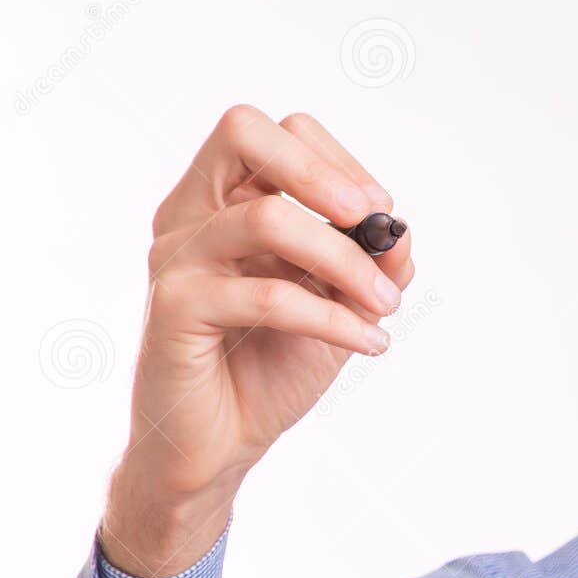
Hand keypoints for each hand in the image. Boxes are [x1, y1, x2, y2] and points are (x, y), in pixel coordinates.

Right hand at [100, 106, 413, 576]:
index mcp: (220, 200)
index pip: (273, 132)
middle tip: (372, 221)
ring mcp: (176, 257)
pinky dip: (332, 318)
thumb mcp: (338, 307)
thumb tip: (401, 232)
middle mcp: (190, 215)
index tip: (379, 213)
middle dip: (322, 170)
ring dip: (345, 261)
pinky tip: (368, 344)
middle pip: (242, 130)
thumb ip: (370, 265)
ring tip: (384, 307)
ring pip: (267, 219)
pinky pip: (267, 296)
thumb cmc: (269, 369)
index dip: (334, 159)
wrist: (220, 446)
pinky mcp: (176, 308)